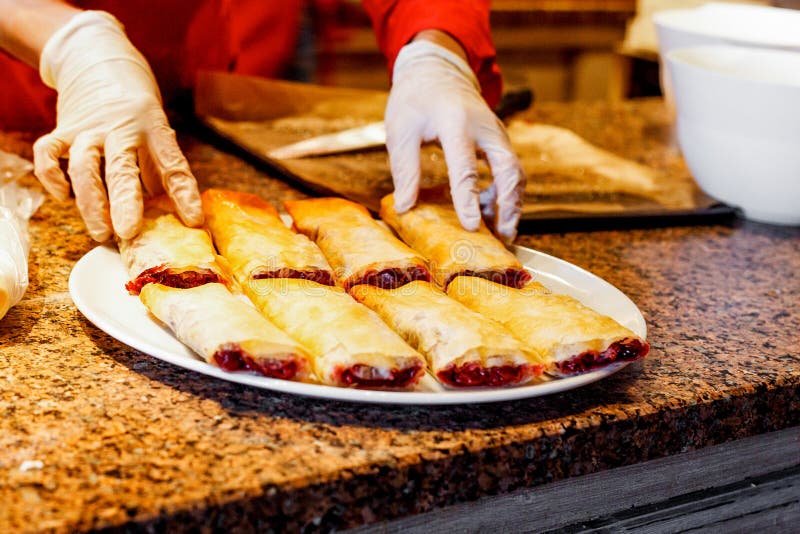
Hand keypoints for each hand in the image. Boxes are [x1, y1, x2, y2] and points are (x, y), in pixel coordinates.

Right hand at [33, 11, 201, 241]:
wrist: (99, 59)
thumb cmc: (137, 110)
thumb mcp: (158, 133)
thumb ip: (162, 171)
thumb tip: (175, 216)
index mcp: (154, 128)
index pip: (172, 165)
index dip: (184, 194)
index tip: (193, 220)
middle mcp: (121, 128)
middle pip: (122, 168)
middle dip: (125, 202)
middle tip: (129, 232)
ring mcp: (89, 128)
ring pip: (84, 167)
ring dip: (91, 202)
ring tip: (102, 231)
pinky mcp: (63, 129)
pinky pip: (48, 154)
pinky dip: (52, 176)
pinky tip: (64, 196)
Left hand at [385, 36, 523, 241]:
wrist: (437, 70)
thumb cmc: (415, 100)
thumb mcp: (401, 131)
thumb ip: (405, 169)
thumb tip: (405, 207)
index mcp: (455, 122)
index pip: (465, 166)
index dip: (468, 199)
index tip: (471, 226)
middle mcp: (485, 128)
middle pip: (509, 170)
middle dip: (509, 205)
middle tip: (503, 235)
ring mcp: (497, 134)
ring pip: (515, 173)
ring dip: (511, 204)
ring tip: (500, 232)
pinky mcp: (499, 141)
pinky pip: (510, 170)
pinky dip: (506, 194)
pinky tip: (492, 215)